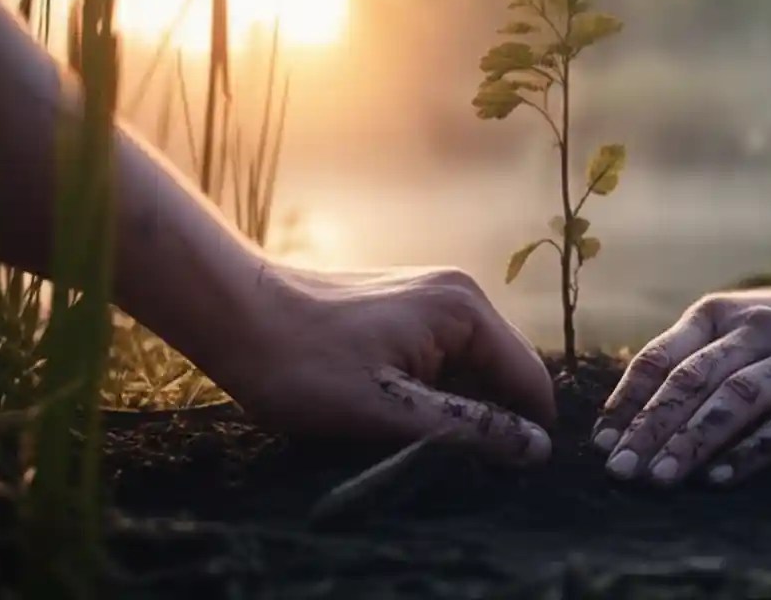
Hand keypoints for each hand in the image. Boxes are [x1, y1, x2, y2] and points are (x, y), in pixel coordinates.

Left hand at [212, 264, 555, 464]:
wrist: (233, 313)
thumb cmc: (303, 364)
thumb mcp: (389, 410)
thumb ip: (467, 429)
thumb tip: (537, 450)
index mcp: (464, 310)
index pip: (530, 381)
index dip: (523, 434)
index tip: (495, 475)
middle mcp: (458, 294)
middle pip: (503, 373)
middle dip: (482, 418)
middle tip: (433, 451)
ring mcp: (431, 296)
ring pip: (470, 368)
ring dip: (451, 405)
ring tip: (401, 427)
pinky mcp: (405, 306)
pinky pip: (441, 356)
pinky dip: (429, 387)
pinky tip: (388, 404)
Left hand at [591, 272, 770, 485]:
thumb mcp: (733, 324)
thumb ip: (688, 358)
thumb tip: (624, 416)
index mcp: (718, 314)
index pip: (662, 357)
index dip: (628, 400)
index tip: (602, 442)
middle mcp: (757, 329)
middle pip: (693, 380)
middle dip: (651, 427)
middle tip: (622, 470)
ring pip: (738, 399)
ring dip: (694, 441)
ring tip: (661, 478)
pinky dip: (753, 450)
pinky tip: (721, 478)